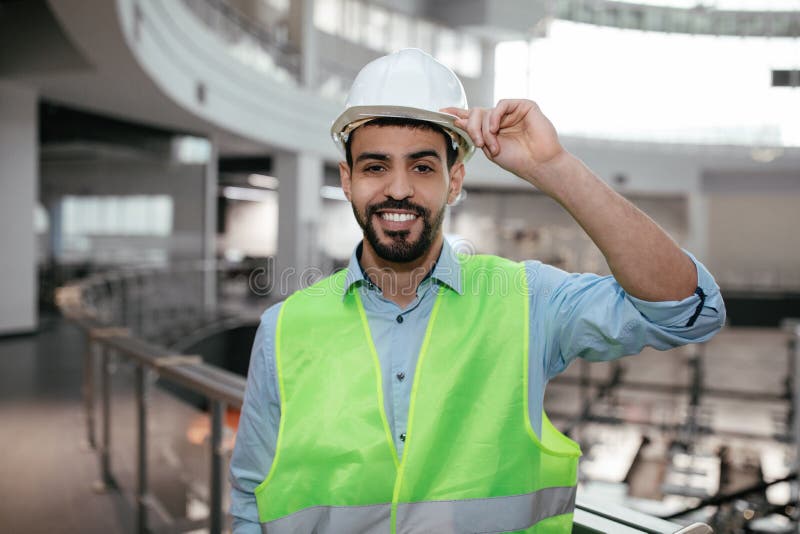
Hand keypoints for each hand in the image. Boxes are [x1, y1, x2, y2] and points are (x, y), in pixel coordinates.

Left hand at [442, 99, 565, 190]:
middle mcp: (500, 118)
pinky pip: (502, 104)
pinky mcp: (524, 106)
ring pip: (487, 111)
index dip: (457, 113)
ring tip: (492, 145)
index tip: (441, 112)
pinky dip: (495, 116)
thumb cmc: (517, 159)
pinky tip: (496, 128)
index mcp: (492, 129)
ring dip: (485, 129)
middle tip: (479, 144)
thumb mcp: (489, 148)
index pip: (472, 117)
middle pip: (476, 113)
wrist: (537, 163)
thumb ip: (474, 133)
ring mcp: (512, 111)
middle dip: (472, 128)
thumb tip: (457, 119)